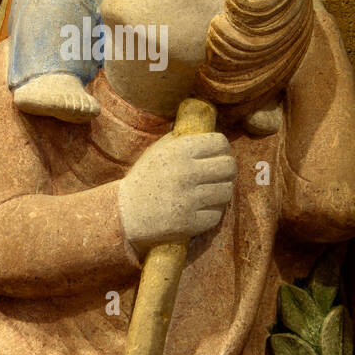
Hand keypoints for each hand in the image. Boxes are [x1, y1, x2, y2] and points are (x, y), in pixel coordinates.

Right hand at [118, 131, 235, 252]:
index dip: (222, 148)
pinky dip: (212, 212)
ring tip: (211, 192)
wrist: (124, 213)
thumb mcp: (158, 151)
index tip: (219, 155)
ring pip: (227, 191)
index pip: (220, 142)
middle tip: (219, 174)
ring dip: (221, 191)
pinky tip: (201, 208)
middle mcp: (186, 173)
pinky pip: (217, 214)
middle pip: (230, 166)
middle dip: (227, 170)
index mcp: (179, 151)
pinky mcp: (190, 222)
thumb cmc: (144, 178)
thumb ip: (182, 140)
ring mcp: (189, 199)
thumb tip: (208, 131)